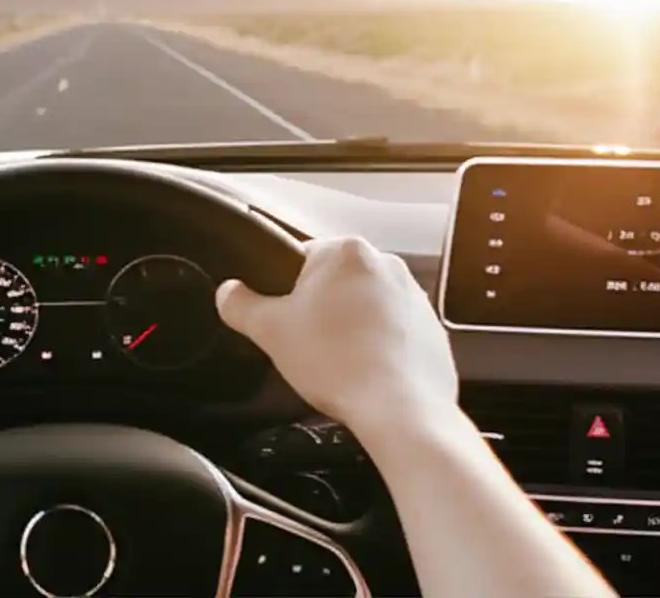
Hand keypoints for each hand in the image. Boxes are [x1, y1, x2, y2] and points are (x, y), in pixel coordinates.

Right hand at [216, 236, 456, 437]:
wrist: (400, 408)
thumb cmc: (336, 362)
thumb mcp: (270, 331)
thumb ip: (240, 305)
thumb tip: (227, 292)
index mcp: (345, 251)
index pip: (301, 257)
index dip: (286, 292)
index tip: (287, 321)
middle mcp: (387, 263)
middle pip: (336, 282)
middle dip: (321, 310)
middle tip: (309, 344)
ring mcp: (415, 295)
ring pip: (366, 307)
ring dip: (351, 327)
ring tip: (340, 362)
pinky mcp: (432, 327)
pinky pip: (394, 331)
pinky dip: (380, 347)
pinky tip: (367, 372)